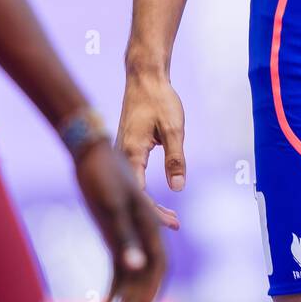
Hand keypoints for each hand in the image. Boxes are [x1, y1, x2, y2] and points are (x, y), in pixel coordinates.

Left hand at [73, 139, 166, 301]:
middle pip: (145, 273)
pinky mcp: (114, 233)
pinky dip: (114, 286)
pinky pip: (118, 265)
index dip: (152, 288)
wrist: (90, 153)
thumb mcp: (112, 208)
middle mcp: (142, 232)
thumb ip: (125, 240)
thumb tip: (135, 268)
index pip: (158, 263)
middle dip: (137, 301)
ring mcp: (128, 234)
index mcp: (148, 225)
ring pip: (132, 273)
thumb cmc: (103, 176)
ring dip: (125, 298)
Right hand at [116, 71, 185, 231]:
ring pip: (132, 185)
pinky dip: (143, 189)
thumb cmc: (159, 99)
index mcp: (132, 152)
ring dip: (148, 202)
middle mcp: (122, 155)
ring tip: (169, 216)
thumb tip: (178, 187)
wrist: (144, 77)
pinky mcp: (125, 147)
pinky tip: (154, 195)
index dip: (153, 212)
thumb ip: (176, 157)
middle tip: (175, 224)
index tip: (171, 224)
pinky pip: (132, 175)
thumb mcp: (174, 128)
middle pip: (134, 193)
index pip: (140, 193)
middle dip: (153, 213)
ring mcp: (122, 151)